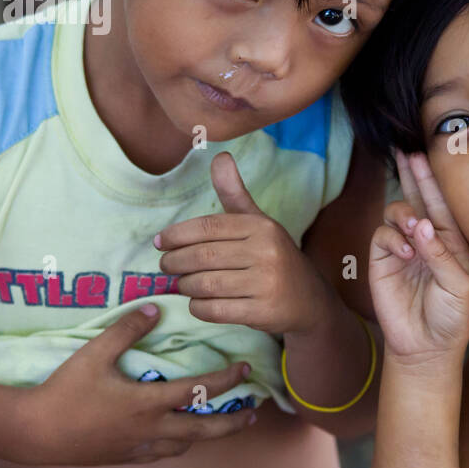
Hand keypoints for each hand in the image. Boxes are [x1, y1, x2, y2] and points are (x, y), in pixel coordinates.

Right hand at [17, 303, 257, 464]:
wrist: (35, 433)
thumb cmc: (65, 390)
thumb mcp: (95, 353)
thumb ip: (127, 329)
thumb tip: (156, 308)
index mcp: (149, 403)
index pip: (199, 391)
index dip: (227, 380)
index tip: (245, 370)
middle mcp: (151, 430)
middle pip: (204, 430)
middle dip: (232, 422)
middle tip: (253, 414)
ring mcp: (138, 448)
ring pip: (184, 446)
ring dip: (206, 435)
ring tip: (219, 425)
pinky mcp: (125, 458)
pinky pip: (161, 455)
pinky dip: (177, 445)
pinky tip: (176, 438)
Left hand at [154, 151, 326, 336]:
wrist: (309, 300)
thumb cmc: (275, 257)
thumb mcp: (258, 223)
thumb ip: (235, 193)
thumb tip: (220, 156)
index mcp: (261, 227)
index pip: (208, 227)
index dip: (176, 234)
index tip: (159, 243)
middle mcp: (266, 252)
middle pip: (203, 256)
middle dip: (175, 262)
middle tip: (166, 266)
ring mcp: (266, 284)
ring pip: (205, 285)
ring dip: (185, 286)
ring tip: (183, 284)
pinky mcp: (263, 312)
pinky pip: (215, 310)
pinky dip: (198, 307)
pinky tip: (198, 302)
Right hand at [369, 149, 468, 367]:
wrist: (426, 346)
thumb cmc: (451, 316)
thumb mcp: (458, 286)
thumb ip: (441, 255)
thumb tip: (423, 224)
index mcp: (450, 240)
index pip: (442, 204)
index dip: (432, 180)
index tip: (423, 156)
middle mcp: (426, 238)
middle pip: (418, 198)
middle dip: (412, 176)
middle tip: (406, 154)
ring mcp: (403, 247)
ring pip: (397, 212)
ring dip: (405, 213)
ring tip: (414, 227)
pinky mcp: (383, 260)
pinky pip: (382, 234)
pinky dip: (392, 237)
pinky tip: (405, 252)